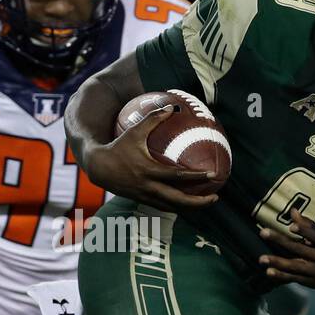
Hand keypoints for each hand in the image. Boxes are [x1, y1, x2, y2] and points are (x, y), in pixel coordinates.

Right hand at [85, 107, 219, 211]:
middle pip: (178, 200)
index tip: (211, 174)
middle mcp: (148, 187)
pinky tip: (187, 202)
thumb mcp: (134, 131)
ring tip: (205, 202)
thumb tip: (171, 107)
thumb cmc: (118, 147)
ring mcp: (145, 196)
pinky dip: (177, 206)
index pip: (177, 175)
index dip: (195, 176)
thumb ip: (153, 119)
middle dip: (198, 202)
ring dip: (190, 208)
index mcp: (148, 171)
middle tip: (215, 197)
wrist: (99, 168)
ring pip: (172, 207)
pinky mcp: (142, 200)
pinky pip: (163, 206)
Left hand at [257, 209, 314, 287]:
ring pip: (296, 266)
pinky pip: (294, 278)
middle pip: (301, 249)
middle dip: (281, 241)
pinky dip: (281, 276)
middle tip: (263, 233)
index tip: (291, 226)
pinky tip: (269, 272)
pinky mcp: (311, 283)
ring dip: (278, 262)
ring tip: (262, 259)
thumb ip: (310, 225)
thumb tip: (293, 211)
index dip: (305, 231)